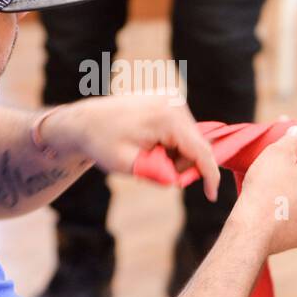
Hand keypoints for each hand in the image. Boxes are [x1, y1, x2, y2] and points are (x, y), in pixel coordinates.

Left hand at [42, 95, 221, 201]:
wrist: (85, 121)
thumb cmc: (102, 142)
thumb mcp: (125, 164)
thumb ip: (154, 173)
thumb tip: (176, 180)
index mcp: (166, 117)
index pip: (200, 150)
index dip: (209, 175)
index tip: (211, 197)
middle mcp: (174, 103)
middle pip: (197, 145)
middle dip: (182, 165)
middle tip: (154, 171)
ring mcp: (172, 99)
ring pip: (190, 139)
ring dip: (175, 156)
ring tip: (147, 156)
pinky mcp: (168, 101)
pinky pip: (181, 131)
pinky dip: (171, 145)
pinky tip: (150, 146)